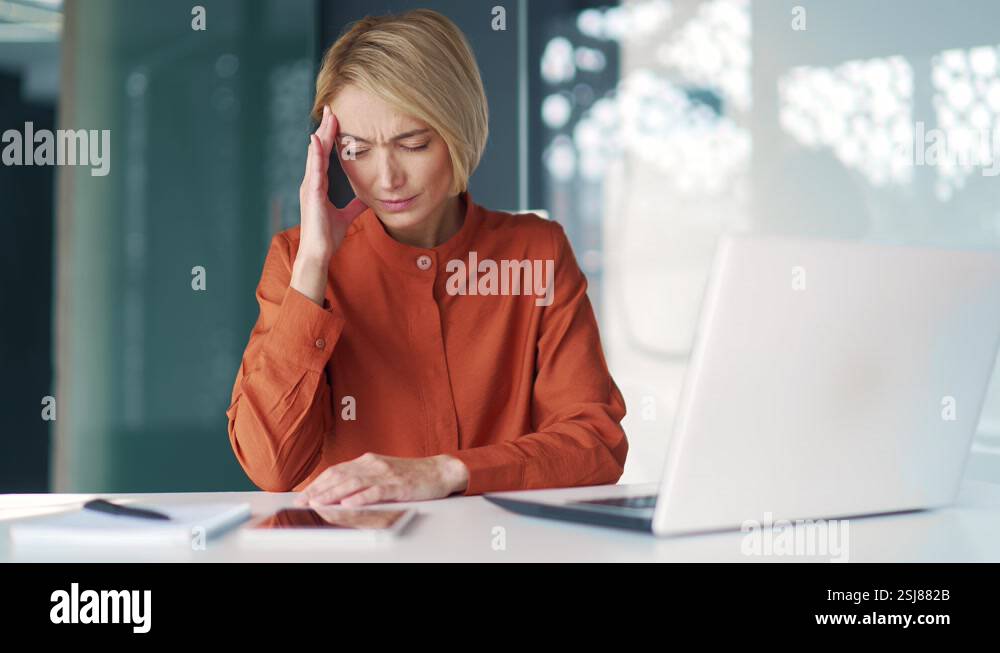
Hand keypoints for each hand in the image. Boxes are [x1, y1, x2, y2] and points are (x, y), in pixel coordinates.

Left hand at [293, 453, 468, 507]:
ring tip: (318, 503)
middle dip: (319, 490)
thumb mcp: (382, 472)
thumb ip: (362, 479)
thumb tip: (337, 492)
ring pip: (354, 483)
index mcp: (368, 460)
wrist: (439, 471)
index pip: (336, 471)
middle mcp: (374, 464)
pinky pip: (376, 491)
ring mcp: (386, 474)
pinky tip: (349, 502)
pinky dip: (361, 497)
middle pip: (340, 476)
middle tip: (302, 501)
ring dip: (333, 494)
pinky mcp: (398, 485)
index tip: (303, 494)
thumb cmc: (410, 475)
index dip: (318, 482)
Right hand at [298, 105, 365, 262]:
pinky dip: (316, 154)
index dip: (331, 138)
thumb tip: (367, 198)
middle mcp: (312, 182)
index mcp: (319, 185)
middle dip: (326, 129)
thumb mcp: (347, 215)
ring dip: (322, 135)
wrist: (319, 252)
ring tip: (327, 117)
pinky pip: (314, 170)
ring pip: (316, 155)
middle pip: (319, 150)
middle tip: (331, 109)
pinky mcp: (312, 194)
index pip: (325, 155)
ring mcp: (310, 187)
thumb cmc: (328, 235)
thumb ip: (355, 205)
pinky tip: (317, 140)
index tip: (336, 120)